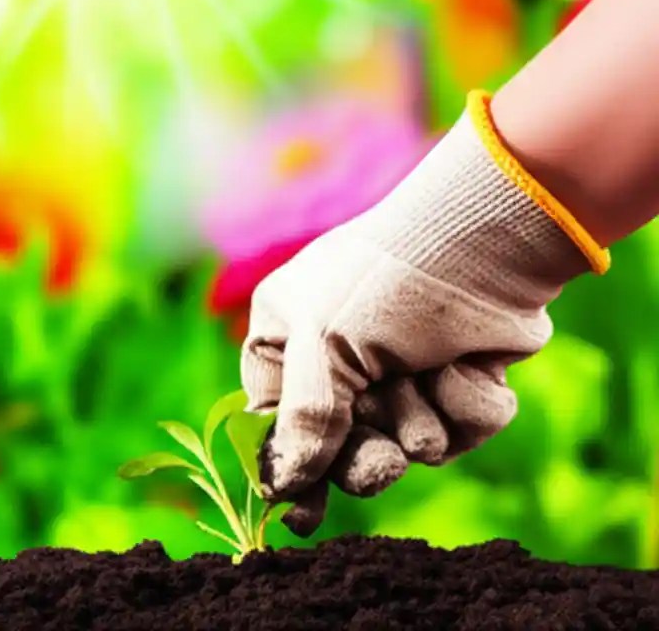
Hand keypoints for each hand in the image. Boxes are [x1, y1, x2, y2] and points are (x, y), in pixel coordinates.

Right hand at [241, 91, 609, 535]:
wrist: (482, 242)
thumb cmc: (382, 281)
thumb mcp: (323, 344)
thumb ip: (304, 419)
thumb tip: (283, 487)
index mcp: (290, 337)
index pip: (276, 422)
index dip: (289, 470)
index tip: (302, 516)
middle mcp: (343, 360)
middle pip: (342, 450)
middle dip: (366, 459)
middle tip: (384, 460)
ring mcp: (404, 373)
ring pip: (406, 446)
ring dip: (418, 420)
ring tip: (424, 379)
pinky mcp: (460, 383)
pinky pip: (461, 431)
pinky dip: (466, 405)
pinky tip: (466, 367)